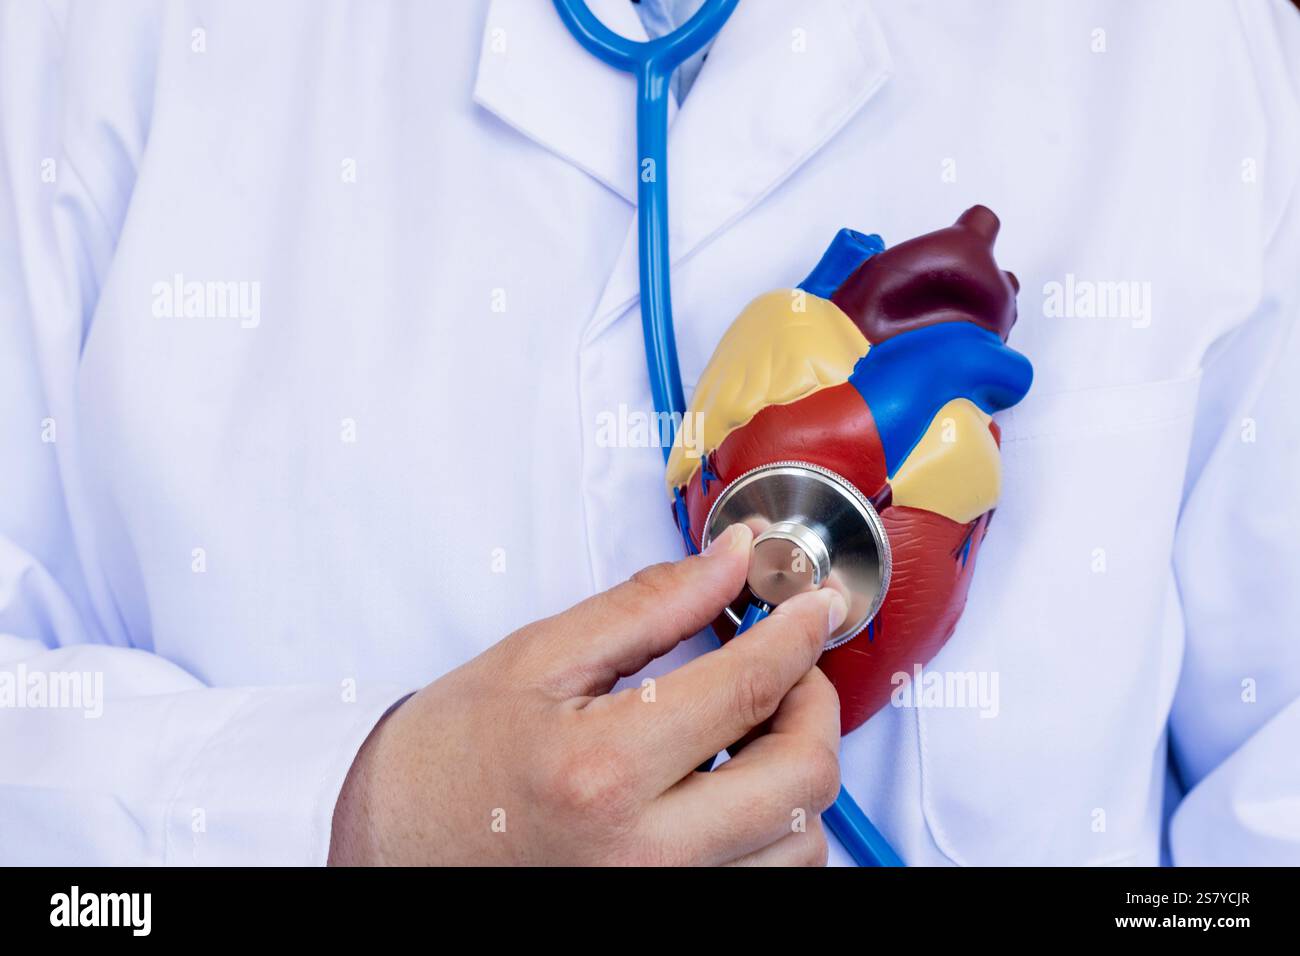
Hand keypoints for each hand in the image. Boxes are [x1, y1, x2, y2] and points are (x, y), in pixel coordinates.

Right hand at [328, 524, 847, 865]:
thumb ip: (648, 607)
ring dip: (796, 773)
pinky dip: (773, 831)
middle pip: (801, 780)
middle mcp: (644, 856)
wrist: (390, 847)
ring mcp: (660, 904)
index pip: (748, 687)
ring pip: (798, 844)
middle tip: (788, 667)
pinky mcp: (665, 923)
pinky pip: (766, 883)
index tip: (813, 605)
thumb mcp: (538, 659)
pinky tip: (731, 788)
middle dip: (813, 704)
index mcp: (604, 770)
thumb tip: (731, 563)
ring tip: (750, 731)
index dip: (799, 631)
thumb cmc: (448, 760)